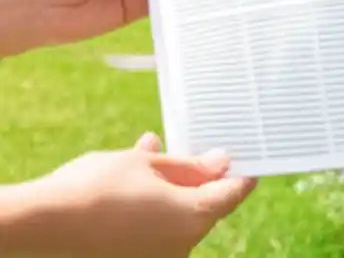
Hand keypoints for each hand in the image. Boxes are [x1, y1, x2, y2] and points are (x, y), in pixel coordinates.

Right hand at [0, 133, 256, 256]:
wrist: (39, 225)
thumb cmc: (96, 188)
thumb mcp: (147, 165)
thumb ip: (189, 166)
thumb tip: (221, 163)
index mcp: (194, 218)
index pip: (233, 194)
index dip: (241, 174)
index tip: (248, 160)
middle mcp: (182, 245)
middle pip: (204, 207)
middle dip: (196, 178)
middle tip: (186, 153)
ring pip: (175, 217)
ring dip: (167, 189)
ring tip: (147, 156)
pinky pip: (153, 230)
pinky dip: (148, 207)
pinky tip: (130, 184)